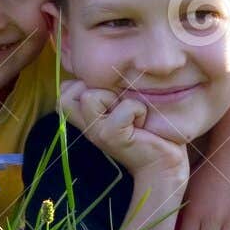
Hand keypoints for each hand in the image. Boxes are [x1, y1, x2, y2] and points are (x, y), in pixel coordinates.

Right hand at [58, 80, 189, 180]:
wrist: (164, 163)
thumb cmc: (149, 129)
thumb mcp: (124, 104)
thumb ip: (110, 90)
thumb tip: (105, 66)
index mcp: (86, 116)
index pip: (66, 87)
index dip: (86, 83)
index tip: (113, 100)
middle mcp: (86, 125)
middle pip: (67, 90)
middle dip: (98, 88)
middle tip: (121, 106)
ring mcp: (95, 132)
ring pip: (89, 96)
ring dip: (118, 99)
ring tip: (131, 115)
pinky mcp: (110, 137)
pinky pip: (123, 108)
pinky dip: (138, 111)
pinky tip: (142, 124)